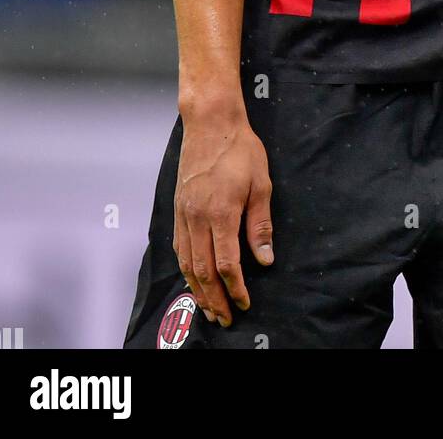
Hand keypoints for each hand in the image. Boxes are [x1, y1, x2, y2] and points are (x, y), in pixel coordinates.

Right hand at [173, 104, 273, 326]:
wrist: (210, 123)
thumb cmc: (240, 149)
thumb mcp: (261, 184)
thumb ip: (260, 225)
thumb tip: (265, 258)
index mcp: (221, 213)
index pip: (227, 264)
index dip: (236, 289)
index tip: (245, 303)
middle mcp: (197, 218)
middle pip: (203, 271)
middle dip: (215, 299)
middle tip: (225, 319)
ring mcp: (183, 214)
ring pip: (186, 264)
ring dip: (197, 290)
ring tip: (209, 308)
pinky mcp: (177, 209)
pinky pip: (179, 247)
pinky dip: (185, 269)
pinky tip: (193, 279)